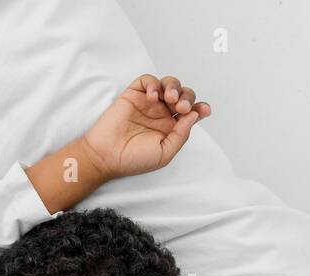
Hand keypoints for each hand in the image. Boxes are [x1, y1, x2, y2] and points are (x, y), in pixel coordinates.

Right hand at [80, 73, 211, 179]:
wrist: (106, 156)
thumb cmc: (132, 159)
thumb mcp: (164, 153)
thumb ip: (181, 135)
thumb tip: (194, 114)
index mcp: (171, 127)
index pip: (191, 111)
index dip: (200, 107)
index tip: (203, 110)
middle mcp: (161, 113)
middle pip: (184, 94)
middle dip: (187, 97)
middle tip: (181, 107)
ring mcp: (148, 103)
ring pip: (169, 84)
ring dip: (174, 87)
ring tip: (169, 98)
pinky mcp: (133, 95)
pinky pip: (148, 80)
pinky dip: (153, 84)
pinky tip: (152, 97)